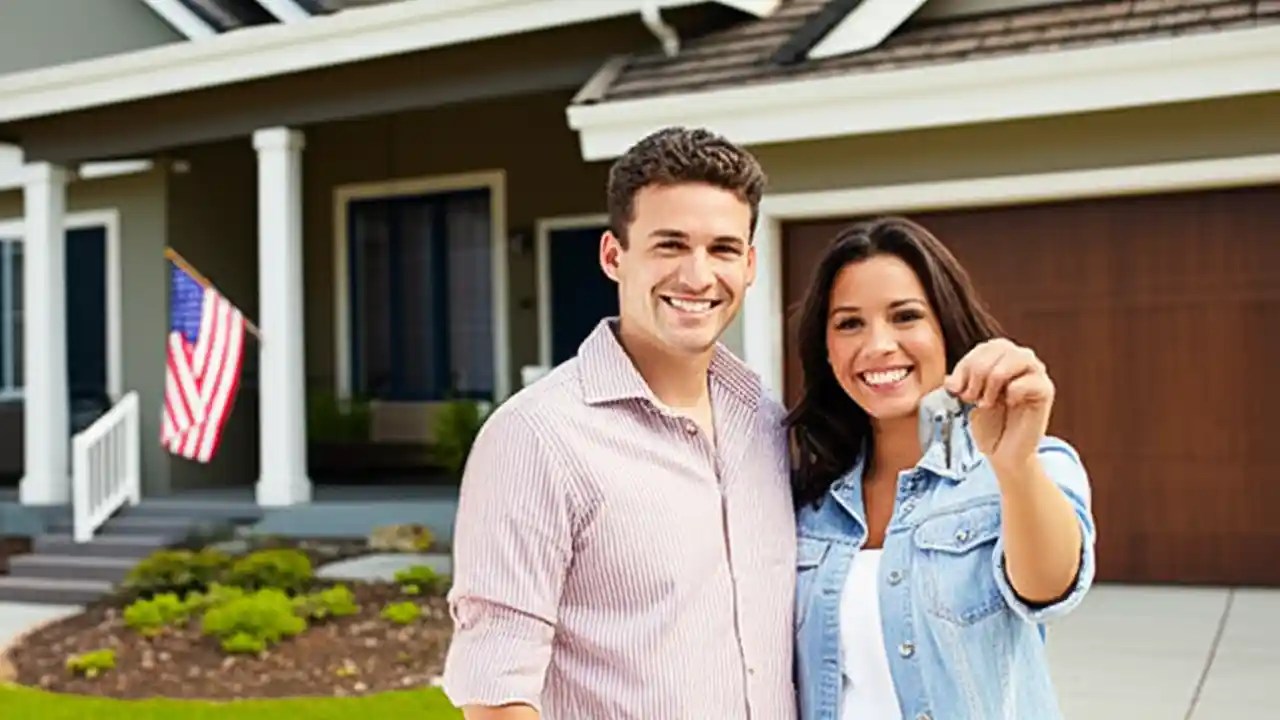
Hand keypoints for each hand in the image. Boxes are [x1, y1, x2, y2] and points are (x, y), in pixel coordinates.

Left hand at [944, 338, 1053, 471]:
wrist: (1003, 452)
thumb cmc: (988, 423)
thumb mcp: (967, 398)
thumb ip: (960, 383)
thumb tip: (949, 380)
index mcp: (1002, 356)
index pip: (985, 347)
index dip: (966, 365)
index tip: (954, 389)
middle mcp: (1022, 360)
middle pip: (1000, 348)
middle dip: (977, 371)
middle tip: (969, 397)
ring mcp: (1037, 373)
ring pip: (1016, 358)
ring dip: (994, 380)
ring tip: (986, 402)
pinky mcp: (1045, 391)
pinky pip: (1029, 380)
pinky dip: (1012, 392)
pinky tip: (1008, 405)